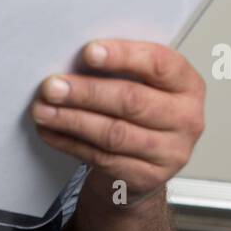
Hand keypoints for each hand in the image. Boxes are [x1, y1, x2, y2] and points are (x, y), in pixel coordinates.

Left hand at [29, 39, 205, 207]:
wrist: (146, 163)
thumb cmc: (140, 110)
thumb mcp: (142, 82)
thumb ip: (120, 67)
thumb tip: (72, 54)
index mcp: (187, 84)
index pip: (158, 64)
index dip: (122, 56)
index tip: (88, 52)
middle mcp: (186, 118)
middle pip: (132, 101)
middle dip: (86, 92)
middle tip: (52, 86)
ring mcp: (170, 152)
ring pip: (114, 133)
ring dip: (72, 120)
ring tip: (43, 110)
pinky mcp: (148, 178)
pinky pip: (103, 158)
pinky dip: (70, 142)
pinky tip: (51, 130)